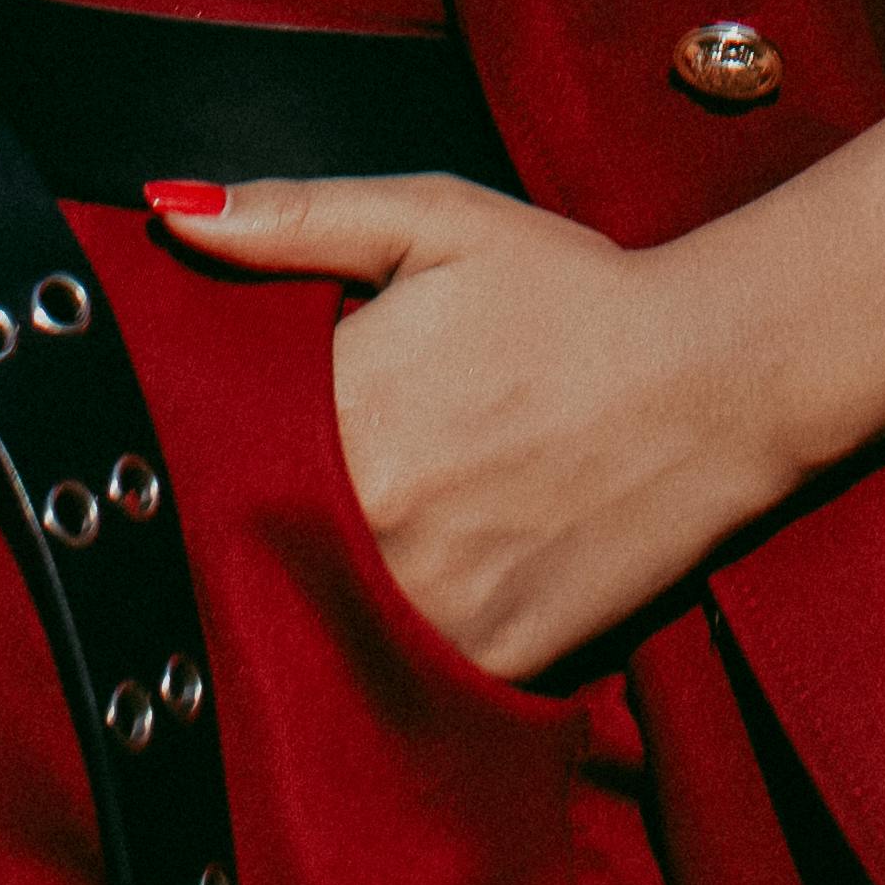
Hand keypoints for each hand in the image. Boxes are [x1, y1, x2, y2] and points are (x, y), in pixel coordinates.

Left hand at [161, 170, 799, 678]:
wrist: (716, 380)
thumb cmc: (570, 291)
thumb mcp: (434, 221)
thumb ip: (294, 219)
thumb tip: (167, 215)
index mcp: (344, 406)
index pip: (211, 440)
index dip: (202, 435)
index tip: (213, 424)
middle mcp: (374, 518)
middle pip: (254, 534)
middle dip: (250, 511)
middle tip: (290, 478)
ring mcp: (431, 603)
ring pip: (316, 610)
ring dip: (308, 582)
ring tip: (357, 531)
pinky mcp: (489, 660)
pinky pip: (396, 669)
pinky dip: (384, 637)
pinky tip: (413, 582)